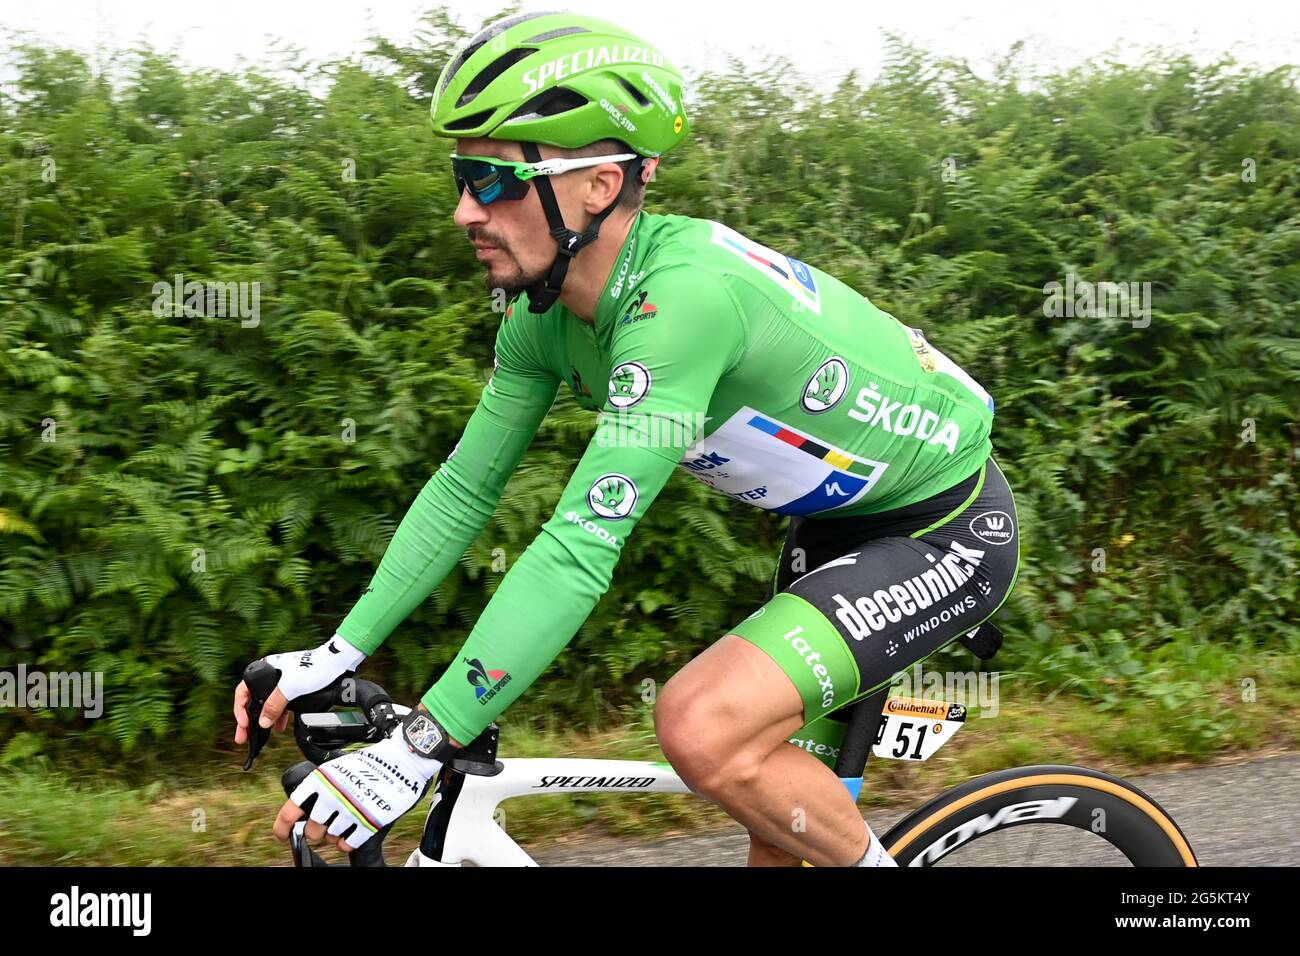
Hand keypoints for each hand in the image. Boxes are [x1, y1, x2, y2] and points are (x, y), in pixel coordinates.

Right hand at [233, 633, 365, 744]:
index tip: (243, 724)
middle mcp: (271, 674)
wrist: (337, 662)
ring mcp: (282, 681)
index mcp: (265, 668)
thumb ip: (274, 705)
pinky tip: (279, 728)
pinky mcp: (294, 688)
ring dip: (264, 720)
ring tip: (258, 737)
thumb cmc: (314, 668)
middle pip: (253, 699)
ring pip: (268, 704)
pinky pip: (281, 704)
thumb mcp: (290, 688)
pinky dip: (279, 716)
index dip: (240, 709)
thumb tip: (262, 723)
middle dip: (248, 720)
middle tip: (242, 737)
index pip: (243, 691)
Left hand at [272, 718, 442, 852]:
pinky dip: (348, 841)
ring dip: (335, 834)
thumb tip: (305, 809)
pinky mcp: (367, 823)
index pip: (289, 813)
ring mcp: (350, 811)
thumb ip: (320, 788)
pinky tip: (354, 830)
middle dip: (317, 831)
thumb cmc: (370, 764)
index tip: (284, 836)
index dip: (282, 829)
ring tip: (346, 821)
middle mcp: (332, 797)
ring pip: (329, 839)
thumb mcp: (336, 768)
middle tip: (328, 823)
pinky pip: (347, 844)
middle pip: (311, 832)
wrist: (402, 761)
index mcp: (320, 781)